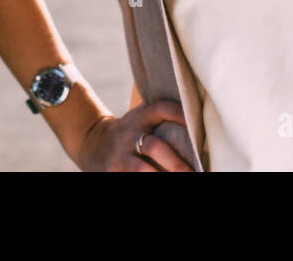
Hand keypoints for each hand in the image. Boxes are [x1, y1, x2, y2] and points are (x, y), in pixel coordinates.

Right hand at [71, 100, 193, 171]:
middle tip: (192, 172)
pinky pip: (128, 177)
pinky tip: (158, 182)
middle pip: (154, 146)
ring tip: (178, 180)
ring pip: (140, 169)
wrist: (92, 142)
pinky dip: (143, 180)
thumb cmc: (131, 132)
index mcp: (141, 118)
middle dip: (174, 162)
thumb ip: (162, 117)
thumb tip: (200, 120)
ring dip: (158, 177)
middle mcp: (130, 135)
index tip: (195, 122)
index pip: (160, 109)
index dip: (177, 113)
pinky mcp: (111, 171)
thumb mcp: (141, 118)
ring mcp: (120, 155)